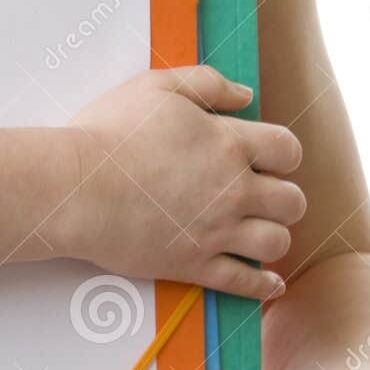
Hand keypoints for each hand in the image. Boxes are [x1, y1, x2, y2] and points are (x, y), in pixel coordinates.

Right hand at [54, 65, 305, 300]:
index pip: (288, 150)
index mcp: (228, 144)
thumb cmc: (110, 132)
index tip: (266, 158)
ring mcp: (215, 232)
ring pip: (276, 243)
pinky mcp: (194, 265)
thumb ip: (208, 83)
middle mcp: (232, 190)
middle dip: (283, 197)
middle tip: (263, 196)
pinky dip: (264, 285)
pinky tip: (269, 281)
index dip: (283, 153)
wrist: (76, 187)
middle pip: (292, 202)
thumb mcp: (157, 86)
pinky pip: (246, 283)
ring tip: (257, 231)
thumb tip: (247, 94)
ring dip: (272, 236)